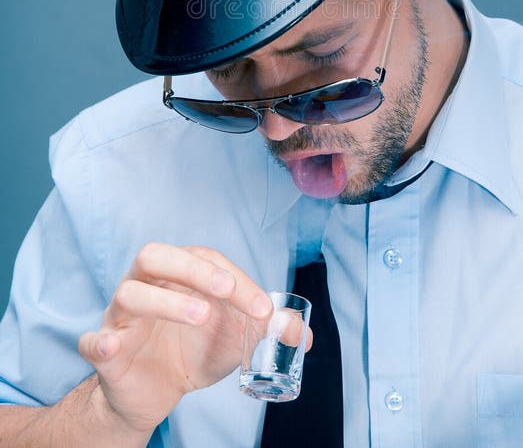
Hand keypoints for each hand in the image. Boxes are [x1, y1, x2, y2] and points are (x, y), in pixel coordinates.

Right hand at [78, 243, 274, 434]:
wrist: (154, 394)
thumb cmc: (191, 351)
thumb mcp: (233, 339)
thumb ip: (266, 330)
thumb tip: (303, 333)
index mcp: (176, 274)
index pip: (204, 260)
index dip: (235, 278)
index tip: (264, 308)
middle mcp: (146, 286)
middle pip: (154, 255)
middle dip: (192, 267)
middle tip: (226, 290)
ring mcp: (121, 317)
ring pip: (129, 293)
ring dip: (165, 302)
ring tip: (200, 317)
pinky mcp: (105, 351)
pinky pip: (93, 340)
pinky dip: (100, 341)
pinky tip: (113, 344)